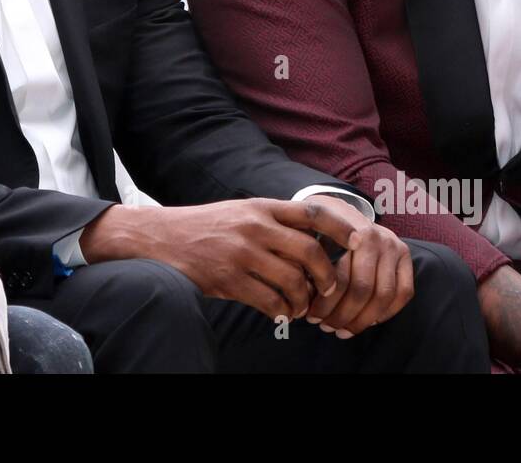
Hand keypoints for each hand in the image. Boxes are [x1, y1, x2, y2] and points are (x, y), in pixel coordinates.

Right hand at [81, 199, 340, 318]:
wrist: (159, 238)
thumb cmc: (205, 226)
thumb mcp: (241, 211)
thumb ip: (273, 221)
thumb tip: (314, 239)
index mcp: (260, 207)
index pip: (312, 213)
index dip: (341, 228)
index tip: (360, 242)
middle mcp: (254, 226)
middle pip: (309, 252)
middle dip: (326, 276)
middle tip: (328, 290)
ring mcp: (241, 253)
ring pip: (292, 280)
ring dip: (304, 300)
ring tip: (302, 307)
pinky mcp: (228, 279)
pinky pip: (268, 300)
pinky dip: (281, 311)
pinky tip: (280, 313)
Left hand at [300, 195, 413, 335]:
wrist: (344, 211)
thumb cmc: (321, 230)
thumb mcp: (310, 237)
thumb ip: (308, 262)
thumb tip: (302, 297)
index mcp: (351, 232)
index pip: (341, 278)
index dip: (326, 303)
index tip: (312, 317)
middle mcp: (378, 237)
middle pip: (363, 289)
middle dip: (343, 314)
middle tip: (326, 327)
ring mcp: (395, 247)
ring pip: (384, 295)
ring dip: (363, 320)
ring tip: (343, 330)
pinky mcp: (407, 258)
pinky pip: (403, 293)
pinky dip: (386, 312)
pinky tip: (367, 322)